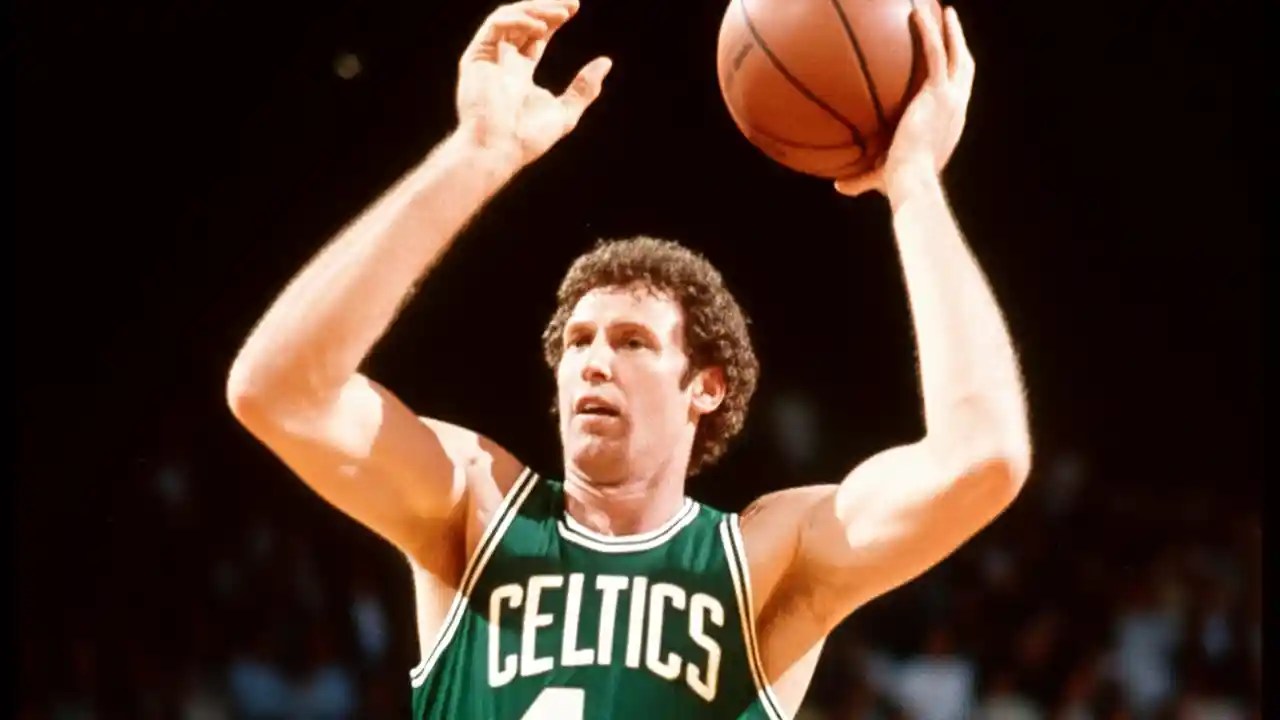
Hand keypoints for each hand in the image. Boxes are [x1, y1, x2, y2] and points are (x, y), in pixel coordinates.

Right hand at [455, 0, 611, 166]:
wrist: (499, 149)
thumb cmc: (527, 139)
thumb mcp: (566, 113)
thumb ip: (584, 88)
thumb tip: (606, 62)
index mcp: (518, 74)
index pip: (536, 37)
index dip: (553, 20)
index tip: (575, 8)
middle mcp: (502, 63)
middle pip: (523, 23)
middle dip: (547, 9)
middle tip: (572, 4)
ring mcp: (487, 59)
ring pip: (508, 19)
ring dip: (535, 11)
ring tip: (561, 14)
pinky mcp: (475, 58)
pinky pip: (495, 27)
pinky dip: (518, 21)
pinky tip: (540, 28)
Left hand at [835, 6, 974, 197]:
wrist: (912, 181)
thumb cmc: (898, 186)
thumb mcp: (881, 177)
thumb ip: (861, 179)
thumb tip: (839, 186)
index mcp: (948, 123)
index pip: (955, 93)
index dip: (953, 75)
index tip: (945, 61)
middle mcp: (956, 108)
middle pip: (964, 67)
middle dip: (958, 43)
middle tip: (949, 23)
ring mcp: (951, 99)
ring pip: (956, 55)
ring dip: (950, 30)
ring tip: (941, 10)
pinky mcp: (939, 94)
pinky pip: (935, 53)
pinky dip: (929, 32)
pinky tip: (916, 15)